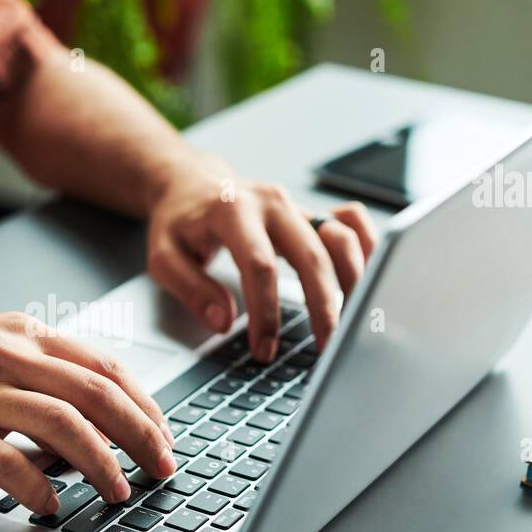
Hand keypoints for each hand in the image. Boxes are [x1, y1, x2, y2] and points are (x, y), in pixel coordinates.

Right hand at [0, 315, 176, 514]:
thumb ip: (34, 373)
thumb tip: (89, 420)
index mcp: (17, 333)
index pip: (101, 366)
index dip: (144, 404)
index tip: (164, 435)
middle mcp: (2, 356)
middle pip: (93, 395)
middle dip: (140, 435)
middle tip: (163, 467)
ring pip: (61, 426)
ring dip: (101, 464)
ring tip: (119, 491)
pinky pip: (7, 463)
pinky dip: (37, 489)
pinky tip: (52, 506)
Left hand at [146, 160, 377, 358]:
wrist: (192, 184)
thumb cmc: (178, 222)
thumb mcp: (163, 256)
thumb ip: (191, 289)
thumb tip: (224, 322)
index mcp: (232, 211)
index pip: (259, 265)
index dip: (266, 312)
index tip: (265, 348)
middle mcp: (271, 204)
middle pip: (312, 255)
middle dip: (324, 306)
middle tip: (327, 348)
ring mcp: (296, 206)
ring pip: (341, 238)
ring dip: (354, 281)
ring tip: (355, 322)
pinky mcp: (310, 212)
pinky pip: (351, 221)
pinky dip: (367, 246)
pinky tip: (368, 277)